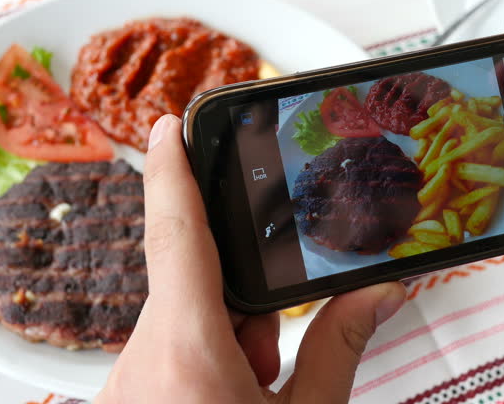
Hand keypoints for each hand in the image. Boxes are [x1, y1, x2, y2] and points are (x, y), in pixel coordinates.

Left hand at [95, 114, 405, 402]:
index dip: (171, 172)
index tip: (165, 127)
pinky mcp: (127, 399)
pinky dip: (200, 365)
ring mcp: (126, 384)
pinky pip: (164, 355)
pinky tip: (226, 400)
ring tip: (255, 394)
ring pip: (181, 327)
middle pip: (194, 293)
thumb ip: (338, 350)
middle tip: (269, 365)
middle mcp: (140, 364)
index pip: (176, 236)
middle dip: (242, 313)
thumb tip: (377, 293)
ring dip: (223, 344)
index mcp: (187, 355)